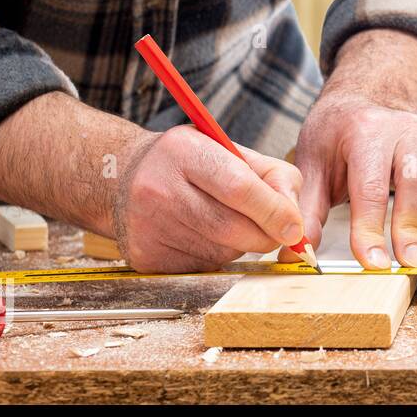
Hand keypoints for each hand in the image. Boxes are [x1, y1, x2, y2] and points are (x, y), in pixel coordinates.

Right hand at [113, 126, 305, 271]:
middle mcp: (159, 188)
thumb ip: (274, 176)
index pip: (239, 188)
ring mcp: (147, 225)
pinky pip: (202, 267)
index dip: (274, 211)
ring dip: (241, 245)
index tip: (296, 228)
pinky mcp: (145, 256)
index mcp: (184, 151)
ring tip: (228, 221)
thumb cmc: (188, 162)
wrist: (120, 177)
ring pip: (221, 252)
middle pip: (232, 227)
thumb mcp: (230, 150)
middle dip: (265, 235)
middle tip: (276, 231)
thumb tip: (296, 220)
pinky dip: (217, 256)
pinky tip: (204, 235)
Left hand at [288, 29, 416, 269]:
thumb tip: (301, 252)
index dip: (371, 229)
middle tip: (409, 263)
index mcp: (364, 132)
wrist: (366, 102)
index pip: (370, 186)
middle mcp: (404, 131)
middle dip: (411, 226)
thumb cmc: (337, 136)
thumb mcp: (313, 164)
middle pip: (416, 180)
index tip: (372, 263)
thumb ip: (308, 208)